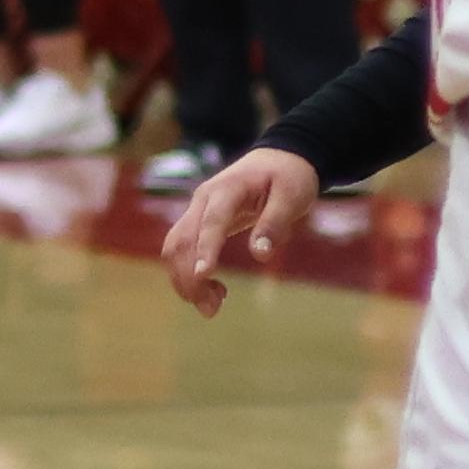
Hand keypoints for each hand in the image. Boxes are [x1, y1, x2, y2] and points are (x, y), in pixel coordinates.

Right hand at [163, 148, 320, 314]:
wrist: (277, 158)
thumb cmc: (288, 176)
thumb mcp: (292, 196)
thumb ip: (275, 222)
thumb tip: (260, 254)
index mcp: (228, 189)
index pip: (212, 221)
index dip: (206, 248)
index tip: (203, 275)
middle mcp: (204, 200)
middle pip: (183, 239)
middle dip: (190, 276)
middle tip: (212, 310)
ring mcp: (197, 210)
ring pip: (176, 247)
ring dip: (185, 279)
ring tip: (212, 306)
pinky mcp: (197, 222)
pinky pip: (182, 249)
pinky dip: (189, 273)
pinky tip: (213, 289)